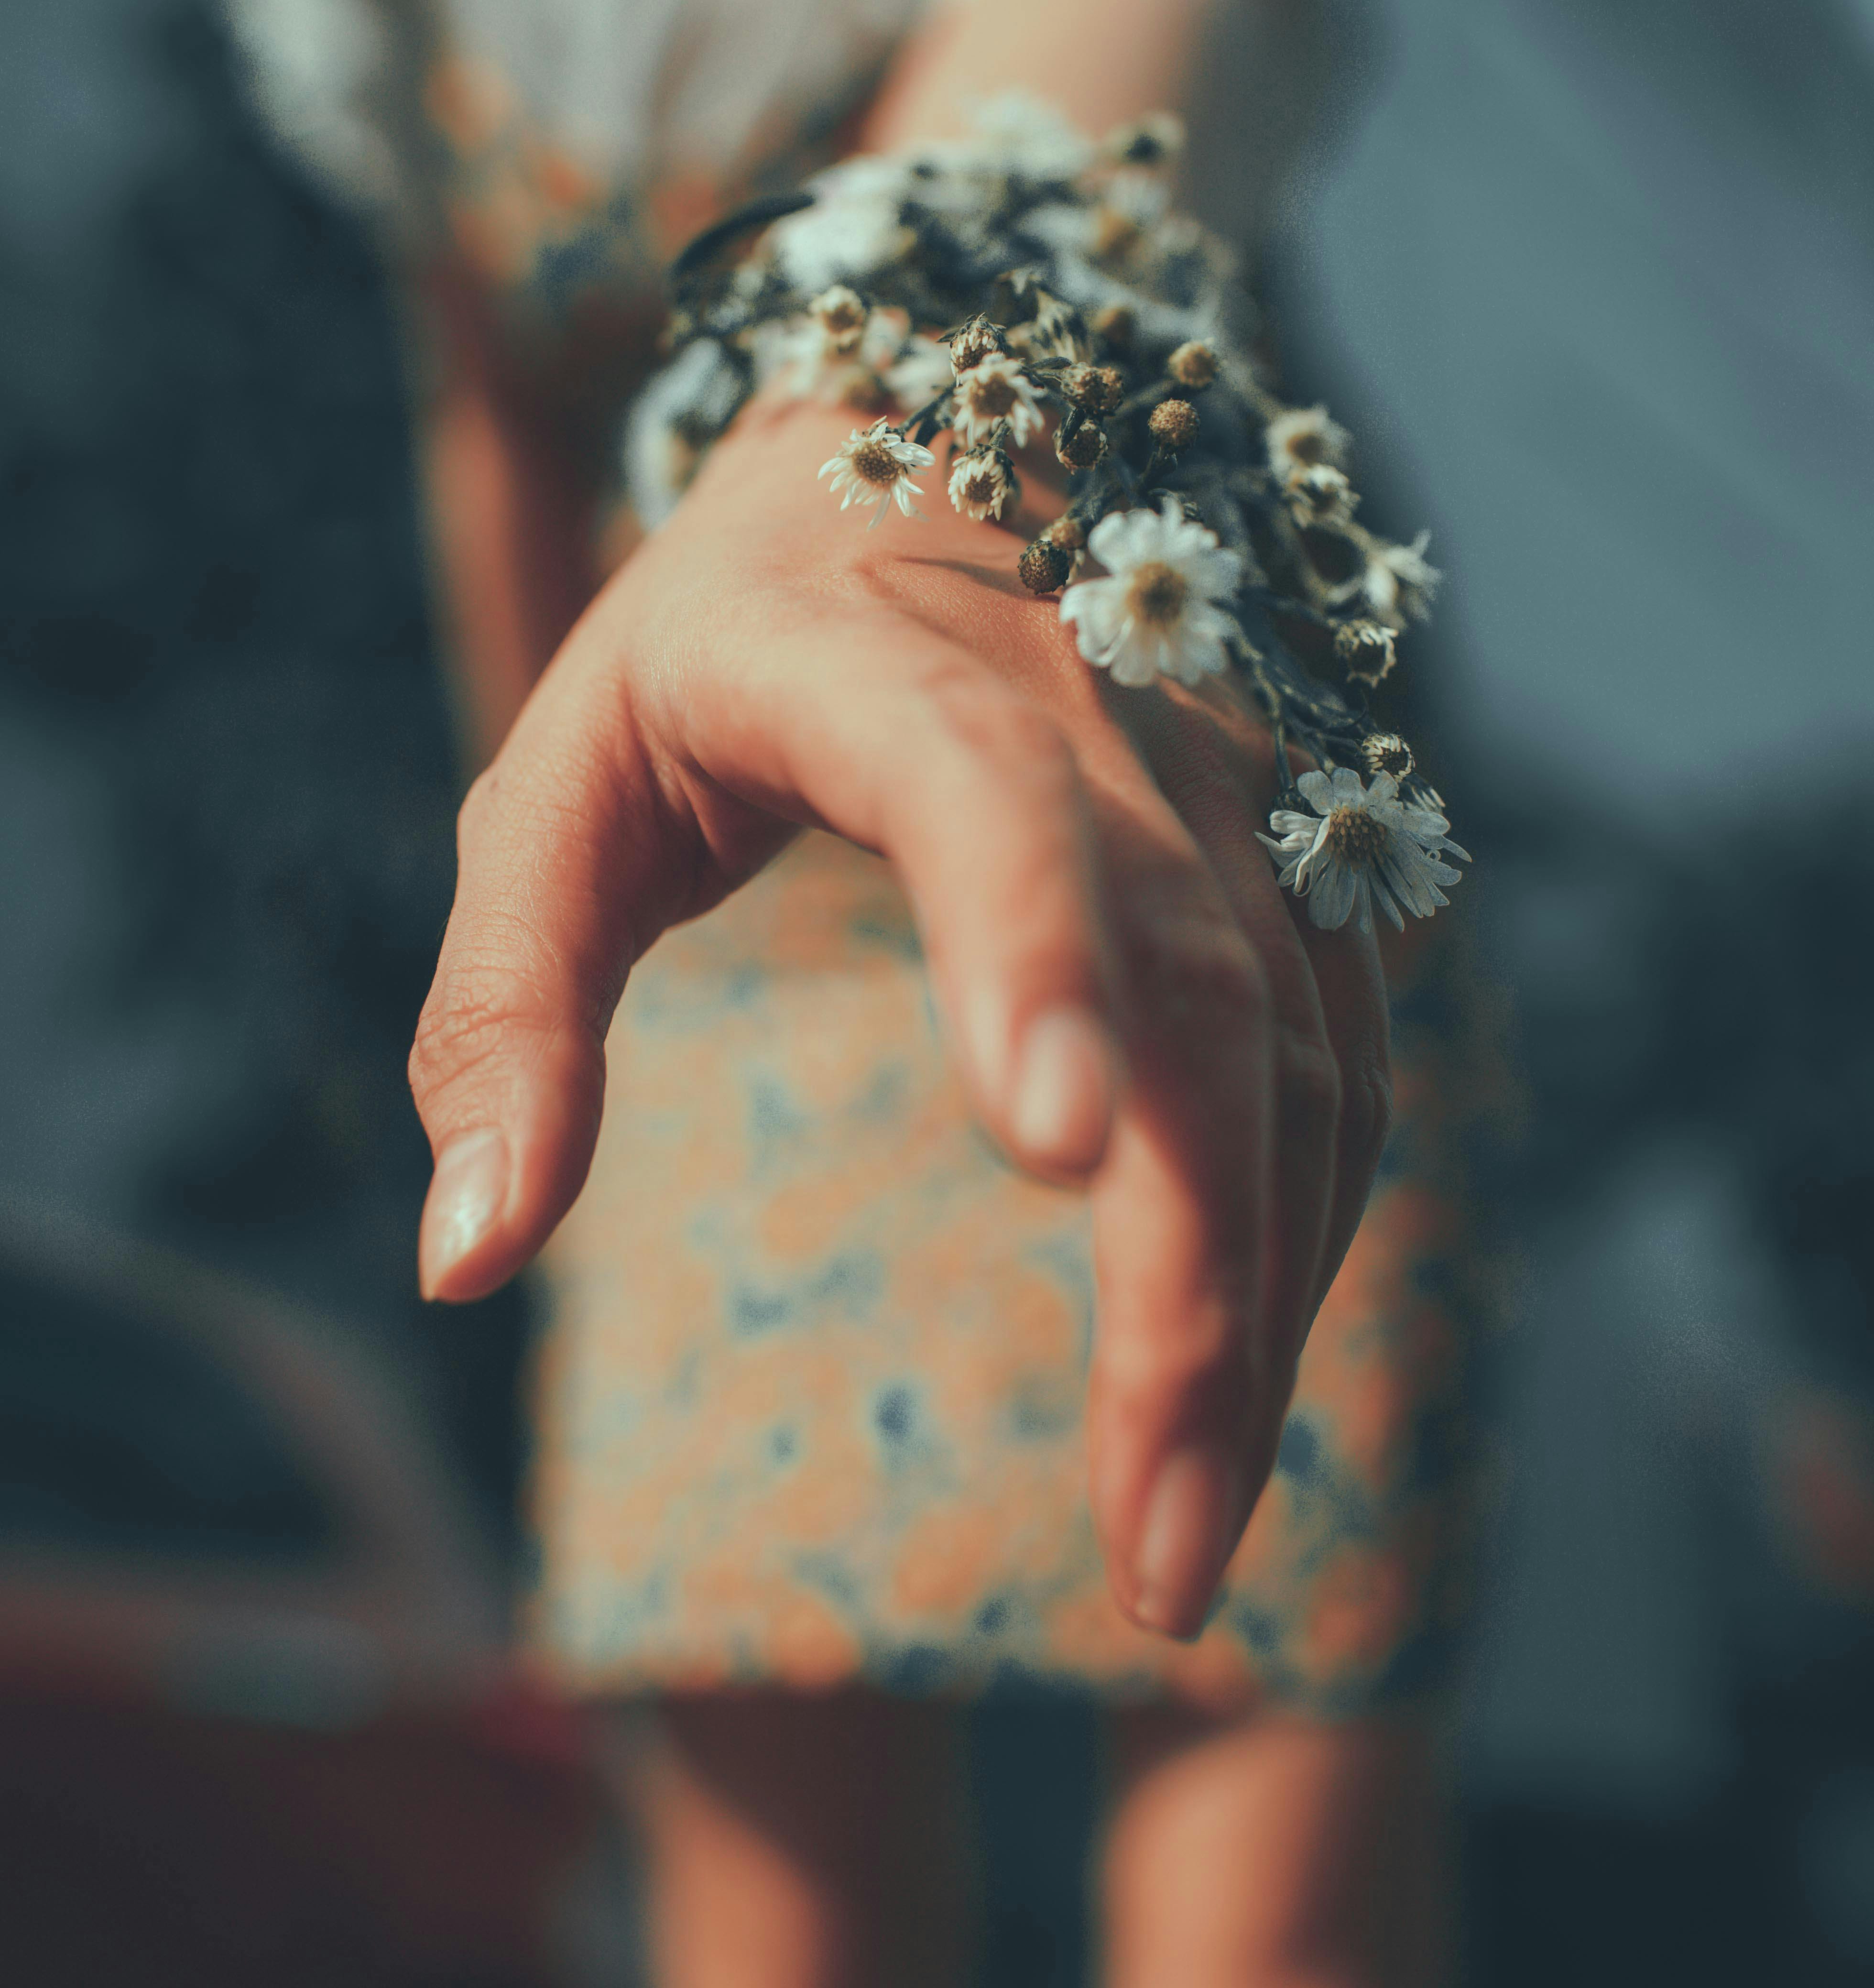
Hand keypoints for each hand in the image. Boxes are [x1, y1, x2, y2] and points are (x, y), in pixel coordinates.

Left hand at [408, 393, 1391, 1638]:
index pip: (978, 794)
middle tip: (1151, 1566)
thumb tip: (462, 1263)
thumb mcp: (555, 784)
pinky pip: (1344, 1040)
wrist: (929, 421)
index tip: (1046, 1140)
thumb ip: (505, 1010)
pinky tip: (1244, 1368)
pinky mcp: (1298, 831)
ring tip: (1184, 1545)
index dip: (1027, 948)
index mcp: (878, 662)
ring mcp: (1229, 764)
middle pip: (1188, 987)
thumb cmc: (709, 636)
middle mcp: (1099, 702)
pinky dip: (1312, 1218)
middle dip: (1190, 1282)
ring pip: (1300, 1044)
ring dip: (1267, 1301)